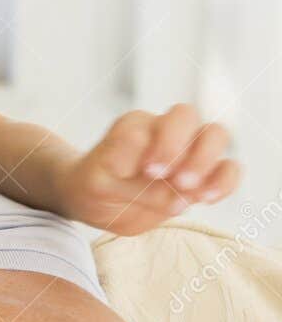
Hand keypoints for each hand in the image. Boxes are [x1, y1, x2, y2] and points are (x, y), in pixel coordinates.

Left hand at [59, 104, 240, 235]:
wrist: (99, 205)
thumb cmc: (95, 186)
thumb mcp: (94, 180)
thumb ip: (117, 161)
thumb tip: (141, 139)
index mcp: (134, 126)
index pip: (157, 121)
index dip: (163, 143)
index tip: (149, 171)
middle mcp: (162, 131)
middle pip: (189, 116)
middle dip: (186, 147)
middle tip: (173, 180)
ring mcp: (186, 150)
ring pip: (215, 135)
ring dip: (207, 162)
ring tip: (188, 190)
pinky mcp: (202, 174)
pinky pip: (228, 168)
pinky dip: (224, 182)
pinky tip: (205, 200)